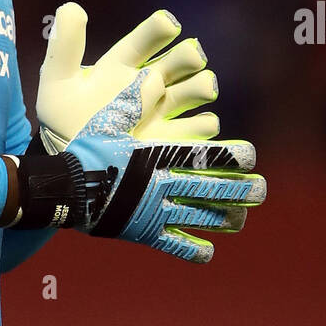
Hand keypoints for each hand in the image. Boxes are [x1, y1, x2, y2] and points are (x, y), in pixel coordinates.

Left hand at [37, 3, 219, 151]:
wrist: (73, 168)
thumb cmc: (64, 122)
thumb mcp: (57, 83)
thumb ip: (64, 47)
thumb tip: (71, 7)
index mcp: (122, 66)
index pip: (148, 38)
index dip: (160, 28)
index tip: (168, 25)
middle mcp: (148, 84)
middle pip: (181, 60)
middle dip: (188, 56)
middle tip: (190, 58)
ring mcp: (163, 112)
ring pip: (197, 89)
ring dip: (202, 85)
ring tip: (200, 88)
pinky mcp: (172, 141)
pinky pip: (203, 128)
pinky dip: (205, 123)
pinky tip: (198, 123)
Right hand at [63, 66, 265, 261]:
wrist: (64, 189)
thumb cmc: (86, 151)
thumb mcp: (110, 118)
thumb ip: (136, 99)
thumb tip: (154, 73)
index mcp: (160, 156)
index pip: (206, 155)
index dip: (232, 156)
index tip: (249, 156)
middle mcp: (164, 185)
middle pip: (212, 188)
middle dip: (240, 190)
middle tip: (260, 189)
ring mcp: (156, 211)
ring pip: (200, 217)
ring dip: (226, 218)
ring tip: (242, 218)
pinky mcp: (144, 232)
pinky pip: (174, 244)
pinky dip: (193, 250)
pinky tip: (209, 252)